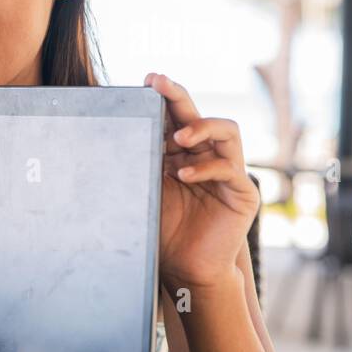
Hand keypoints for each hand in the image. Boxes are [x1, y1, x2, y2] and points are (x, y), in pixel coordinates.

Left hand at [146, 73, 258, 292]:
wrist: (184, 269)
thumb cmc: (162, 232)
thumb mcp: (144, 193)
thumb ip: (139, 166)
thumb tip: (108, 138)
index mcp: (181, 154)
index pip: (175, 119)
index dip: (163, 99)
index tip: (145, 81)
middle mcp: (207, 157)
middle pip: (199, 116)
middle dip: (178, 98)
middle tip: (160, 84)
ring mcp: (228, 173)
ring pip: (227, 131)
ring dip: (201, 128)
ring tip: (179, 138)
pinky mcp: (242, 193)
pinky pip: (230, 169)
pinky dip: (206, 169)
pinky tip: (183, 175)